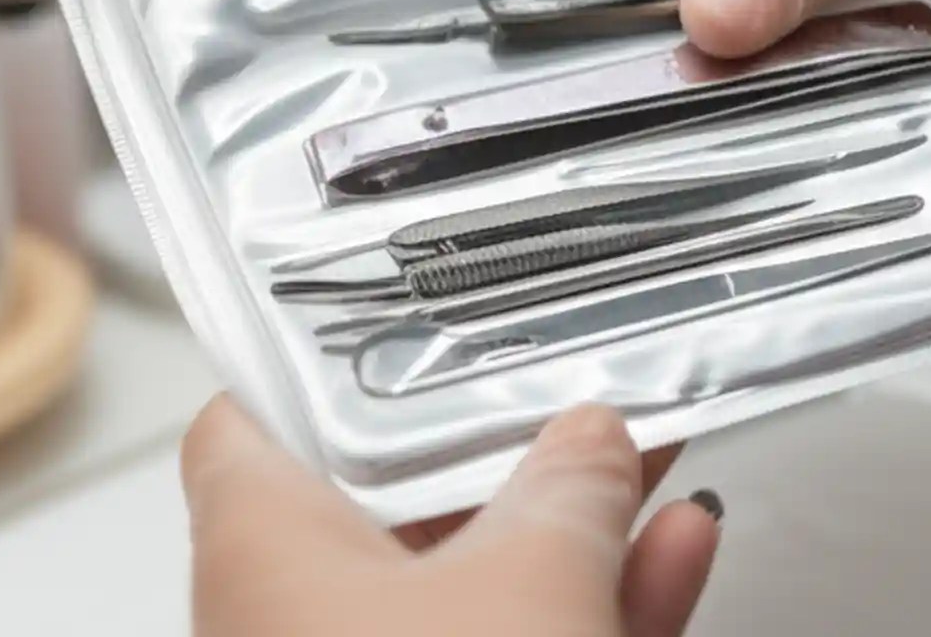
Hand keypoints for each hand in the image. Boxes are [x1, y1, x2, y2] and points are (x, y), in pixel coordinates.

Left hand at [182, 395, 722, 636]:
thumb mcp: (529, 584)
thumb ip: (569, 489)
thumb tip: (593, 435)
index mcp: (269, 550)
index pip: (256, 420)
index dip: (323, 366)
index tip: (409, 323)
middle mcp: (303, 617)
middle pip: (397, 495)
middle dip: (505, 444)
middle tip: (576, 388)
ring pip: (476, 577)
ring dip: (570, 520)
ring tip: (651, 452)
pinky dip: (592, 605)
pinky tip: (675, 551)